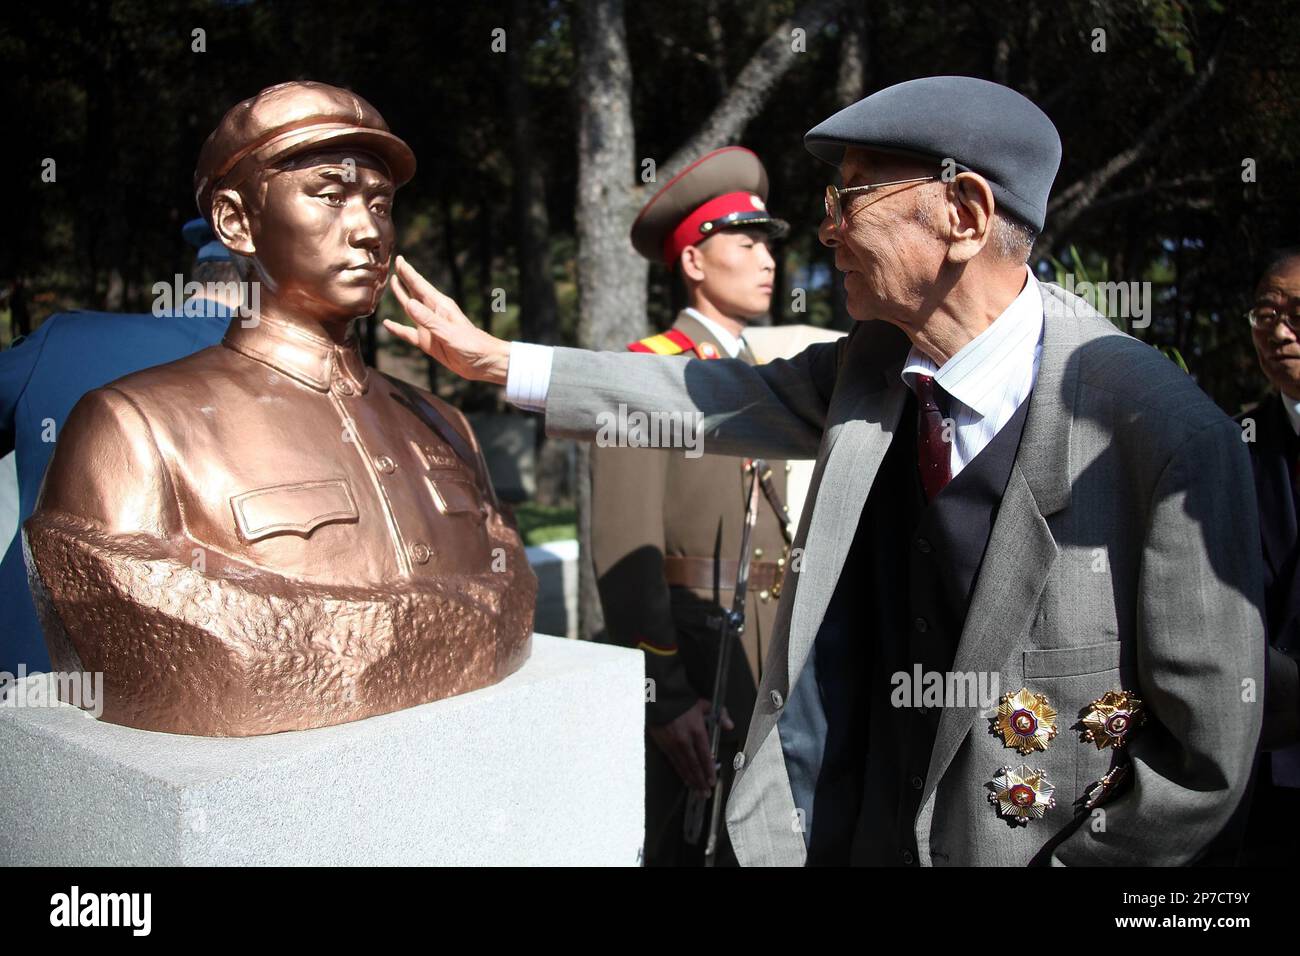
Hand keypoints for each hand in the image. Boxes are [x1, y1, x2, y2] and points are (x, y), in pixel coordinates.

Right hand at [385, 255, 511, 384]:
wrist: (483, 362)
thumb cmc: (472, 345)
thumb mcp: (449, 332)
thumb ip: (429, 320)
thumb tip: (408, 303)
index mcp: (440, 306)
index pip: (420, 285)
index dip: (409, 273)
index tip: (399, 259)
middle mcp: (433, 314)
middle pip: (414, 291)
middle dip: (404, 278)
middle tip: (395, 263)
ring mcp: (429, 327)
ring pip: (410, 308)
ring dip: (401, 296)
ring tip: (392, 283)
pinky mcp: (427, 342)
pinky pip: (408, 334)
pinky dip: (397, 329)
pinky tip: (387, 324)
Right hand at [647, 698, 733, 792]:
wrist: (663, 698)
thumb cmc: (685, 702)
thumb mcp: (706, 705)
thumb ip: (720, 715)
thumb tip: (730, 726)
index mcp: (697, 731)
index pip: (705, 755)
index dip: (709, 770)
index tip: (713, 781)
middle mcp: (685, 740)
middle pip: (694, 765)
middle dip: (701, 780)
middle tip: (705, 793)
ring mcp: (673, 744)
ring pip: (683, 766)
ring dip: (691, 780)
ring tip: (697, 791)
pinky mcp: (663, 745)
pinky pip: (673, 762)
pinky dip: (680, 772)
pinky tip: (685, 780)